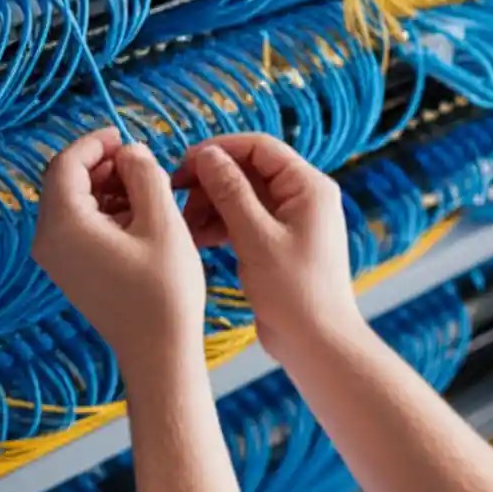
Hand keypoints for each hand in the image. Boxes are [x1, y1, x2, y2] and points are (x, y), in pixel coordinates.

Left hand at [32, 129, 205, 369]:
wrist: (159, 352)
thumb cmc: (164, 291)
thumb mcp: (162, 221)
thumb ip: (144, 174)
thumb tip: (131, 152)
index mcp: (64, 225)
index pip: (66, 164)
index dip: (94, 143)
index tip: (124, 135)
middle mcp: (49, 240)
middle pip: (65, 182)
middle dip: (101, 165)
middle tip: (140, 161)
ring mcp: (57, 258)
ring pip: (73, 203)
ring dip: (105, 187)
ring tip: (146, 188)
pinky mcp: (71, 270)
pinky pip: (79, 225)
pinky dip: (104, 210)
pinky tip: (138, 213)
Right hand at [172, 134, 363, 357]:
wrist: (316, 343)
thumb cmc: (295, 291)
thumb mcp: (256, 237)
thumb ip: (230, 191)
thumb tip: (207, 155)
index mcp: (308, 187)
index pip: (259, 148)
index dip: (219, 150)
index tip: (184, 163)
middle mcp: (303, 197)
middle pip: (249, 171)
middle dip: (211, 180)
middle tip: (176, 194)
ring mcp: (291, 221)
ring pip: (243, 197)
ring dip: (211, 204)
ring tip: (183, 223)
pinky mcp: (278, 243)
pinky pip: (245, 221)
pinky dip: (221, 225)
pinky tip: (196, 238)